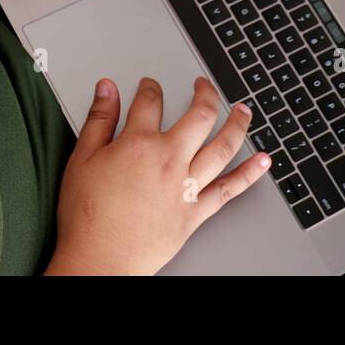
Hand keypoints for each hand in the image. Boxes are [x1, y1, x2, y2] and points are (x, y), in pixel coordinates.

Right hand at [45, 77, 271, 274]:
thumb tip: (107, 89)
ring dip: (238, 124)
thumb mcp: (81, 159)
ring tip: (244, 111)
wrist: (100, 259)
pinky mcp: (196, 211)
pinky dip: (250, 174)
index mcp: (139, 144)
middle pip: (199, 115)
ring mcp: (187, 185)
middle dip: (206, 93)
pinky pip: (230, 188)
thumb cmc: (88, 216)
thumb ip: (98, 120)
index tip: (150, 85)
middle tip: (204, 85)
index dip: (150, 87)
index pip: (150, 101)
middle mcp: (169, 160)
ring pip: (223, 146)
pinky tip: (262, 161)